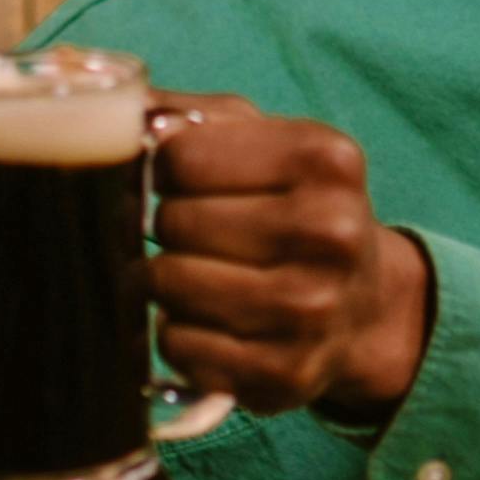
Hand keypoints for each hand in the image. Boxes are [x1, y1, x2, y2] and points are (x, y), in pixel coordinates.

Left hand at [148, 95, 434, 422]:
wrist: (366, 307)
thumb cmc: (299, 211)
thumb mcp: (269, 144)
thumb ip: (192, 116)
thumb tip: (113, 107)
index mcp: (327, 160)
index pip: (181, 157)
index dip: (160, 170)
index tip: (176, 182)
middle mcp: (330, 233)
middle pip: (174, 221)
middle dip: (165, 226)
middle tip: (186, 234)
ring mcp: (310, 310)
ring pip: (170, 284)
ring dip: (162, 280)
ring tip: (190, 273)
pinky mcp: (284, 372)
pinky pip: (178, 345)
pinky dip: (175, 332)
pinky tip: (205, 320)